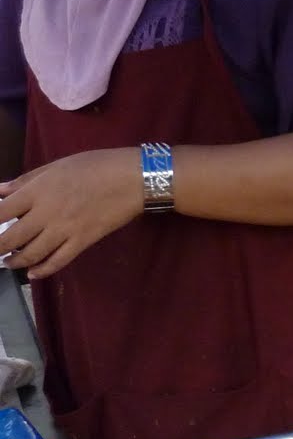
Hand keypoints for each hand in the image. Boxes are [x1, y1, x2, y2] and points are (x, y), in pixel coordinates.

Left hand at [0, 147, 142, 277]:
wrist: (133, 179)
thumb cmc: (96, 165)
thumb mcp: (58, 165)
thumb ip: (27, 180)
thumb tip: (1, 191)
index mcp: (37, 191)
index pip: (0, 212)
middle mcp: (46, 213)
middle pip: (10, 238)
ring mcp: (64, 230)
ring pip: (31, 254)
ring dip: (15, 261)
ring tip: (9, 262)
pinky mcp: (82, 241)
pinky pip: (58, 261)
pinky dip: (43, 270)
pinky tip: (34, 273)